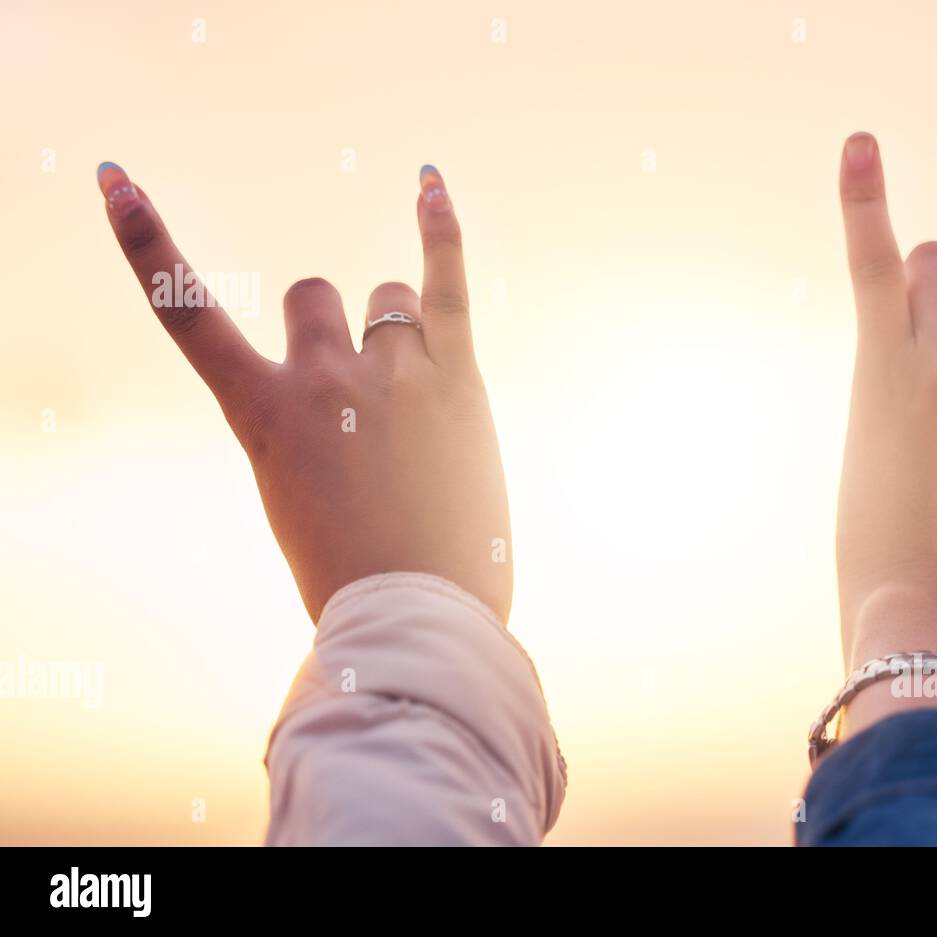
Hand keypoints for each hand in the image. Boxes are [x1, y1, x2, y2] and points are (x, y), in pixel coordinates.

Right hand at [98, 164, 511, 622]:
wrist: (421, 612)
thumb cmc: (357, 573)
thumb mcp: (300, 499)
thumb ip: (314, 432)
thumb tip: (363, 394)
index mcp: (262, 415)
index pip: (187, 315)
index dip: (147, 243)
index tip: (116, 182)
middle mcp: (319, 374)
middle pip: (310, 293)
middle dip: (330, 327)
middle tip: (362, 395)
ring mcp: (390, 367)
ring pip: (384, 296)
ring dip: (394, 327)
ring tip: (418, 399)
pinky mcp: (456, 373)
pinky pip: (446, 281)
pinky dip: (439, 229)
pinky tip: (429, 183)